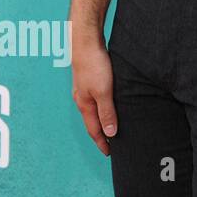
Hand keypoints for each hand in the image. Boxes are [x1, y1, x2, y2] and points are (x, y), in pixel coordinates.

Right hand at [71, 29, 116, 154]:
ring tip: (113, 129)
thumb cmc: (95, 65)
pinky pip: (97, 100)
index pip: (94, 130)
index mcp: (85, 105)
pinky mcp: (90, 80)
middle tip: (113, 146)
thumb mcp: (104, 91)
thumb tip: (110, 133)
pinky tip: (111, 106)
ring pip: (95, 111)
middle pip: (93, 123)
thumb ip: (107, 112)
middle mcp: (83, 100)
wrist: (86, 42)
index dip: (102, 143)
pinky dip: (104, 108)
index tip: (110, 154)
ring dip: (103, 122)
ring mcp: (85, 90)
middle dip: (102, 136)